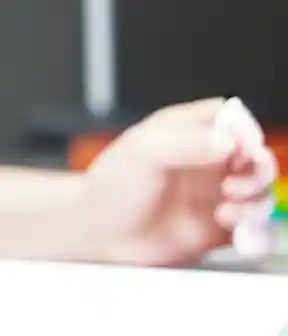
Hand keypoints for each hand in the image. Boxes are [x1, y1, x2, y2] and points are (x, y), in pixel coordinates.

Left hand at [80, 97, 278, 265]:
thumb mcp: (141, 153)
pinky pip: (255, 232)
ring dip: (256, 205)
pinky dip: (258, 236)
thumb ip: (183, 143)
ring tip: (226, 213)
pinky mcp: (218, 230)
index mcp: (186, 132)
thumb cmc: (109, 188)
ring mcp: (214, 195)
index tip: (241, 148)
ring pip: (261, 194)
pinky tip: (241, 238)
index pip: (231, 118)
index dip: (244, 130)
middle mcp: (205, 162)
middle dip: (257, 171)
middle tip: (233, 186)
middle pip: (256, 157)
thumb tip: (227, 142)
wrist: (96, 235)